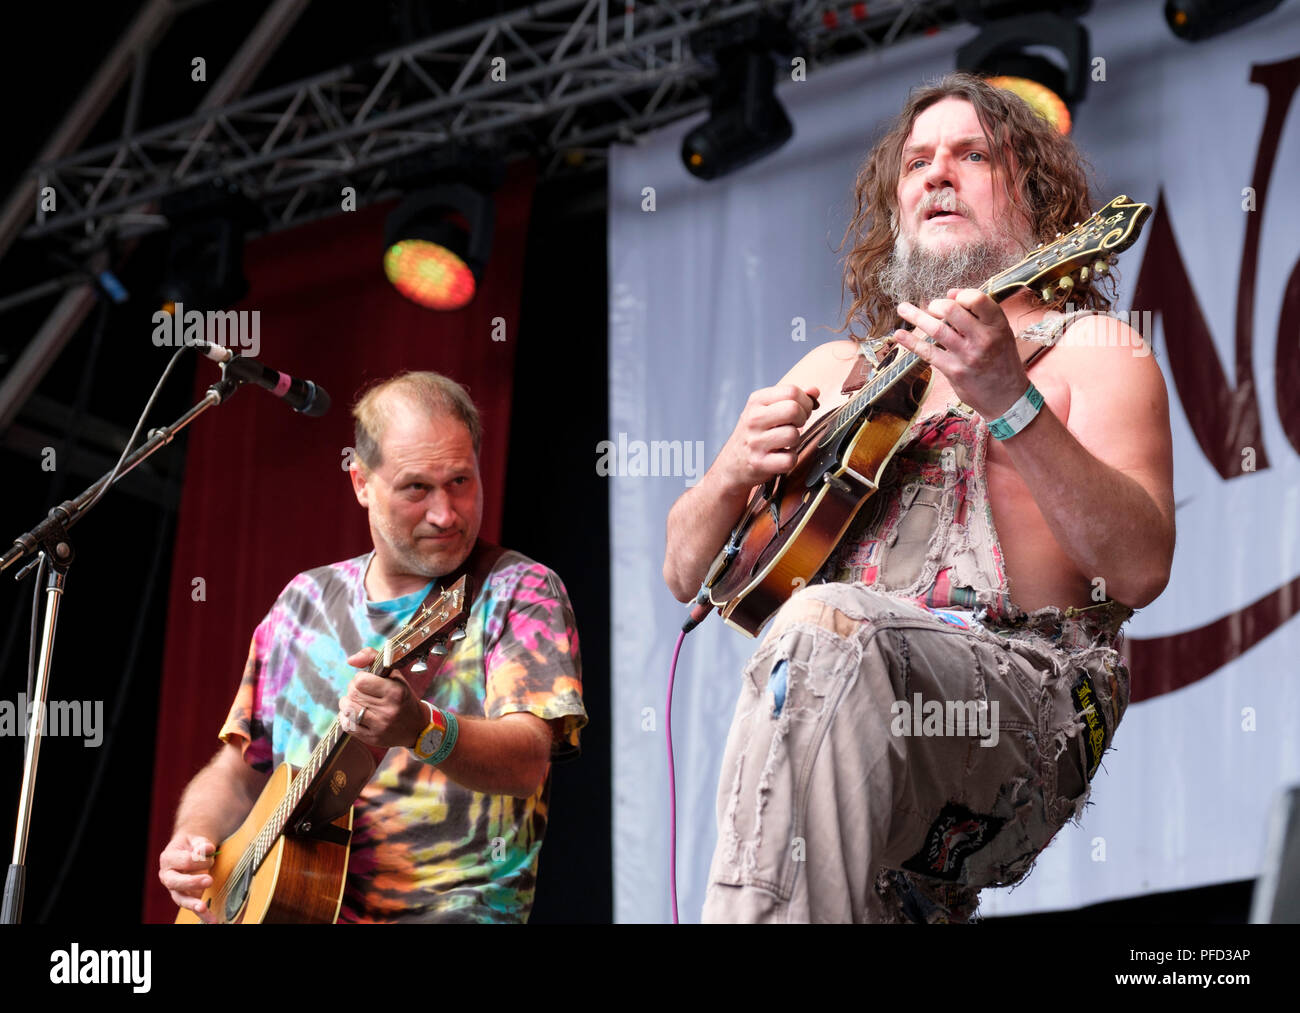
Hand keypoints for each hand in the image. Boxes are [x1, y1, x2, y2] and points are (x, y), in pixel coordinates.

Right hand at [158, 833, 218, 922]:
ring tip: (203, 907)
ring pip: (180, 899)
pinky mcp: (185, 897)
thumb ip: (201, 844)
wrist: (190, 849)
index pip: (184, 861)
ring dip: (193, 904)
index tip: (211, 855)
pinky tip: (212, 920)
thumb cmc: (193, 844)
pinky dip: (202, 915)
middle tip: (208, 880)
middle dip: (192, 882)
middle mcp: (168, 875)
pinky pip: (192, 907)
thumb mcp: (196, 839)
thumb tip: (207, 849)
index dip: (200, 859)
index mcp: (168, 858)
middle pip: (175, 882)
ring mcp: (175, 889)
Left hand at [338, 648, 426, 749]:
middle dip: (353, 689)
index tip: (367, 680)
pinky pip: (347, 725)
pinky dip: (346, 717)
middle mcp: (388, 710)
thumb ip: (372, 657)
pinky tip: (355, 714)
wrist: (416, 727)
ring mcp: (380, 726)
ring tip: (357, 702)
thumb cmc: (402, 696)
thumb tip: (350, 660)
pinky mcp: (372, 738)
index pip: (360, 681)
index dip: (360, 678)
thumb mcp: (394, 674)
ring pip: (347, 709)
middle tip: (362, 691)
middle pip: (353, 694)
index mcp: (395, 692)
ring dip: (347, 703)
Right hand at [716, 384, 820, 493]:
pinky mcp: (759, 463)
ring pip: (794, 435)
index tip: (800, 411)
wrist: (731, 464)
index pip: (791, 391)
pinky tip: (781, 456)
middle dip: (802, 419)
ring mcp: (755, 442)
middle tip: (795, 426)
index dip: (804, 402)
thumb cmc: (755, 434)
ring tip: (785, 442)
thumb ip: (791, 398)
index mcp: (756, 401)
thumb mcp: (766, 409)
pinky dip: (790, 460)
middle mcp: (753, 419)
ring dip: (795, 441)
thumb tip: (815, 391)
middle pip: (794, 410)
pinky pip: (790, 459)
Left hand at [893, 289, 1026, 419]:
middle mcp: (983, 339)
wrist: (1007, 397)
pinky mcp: (954, 371)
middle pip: (952, 311)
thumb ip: (979, 313)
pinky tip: (899, 335)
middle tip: (931, 307)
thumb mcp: (1000, 333)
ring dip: (916, 317)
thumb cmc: (1001, 361)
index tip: (952, 298)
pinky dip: (911, 342)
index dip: (960, 295)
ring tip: (903, 309)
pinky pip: (928, 352)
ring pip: (936, 330)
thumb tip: (951, 293)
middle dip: (936, 305)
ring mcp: (967, 355)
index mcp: (997, 325)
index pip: (977, 299)